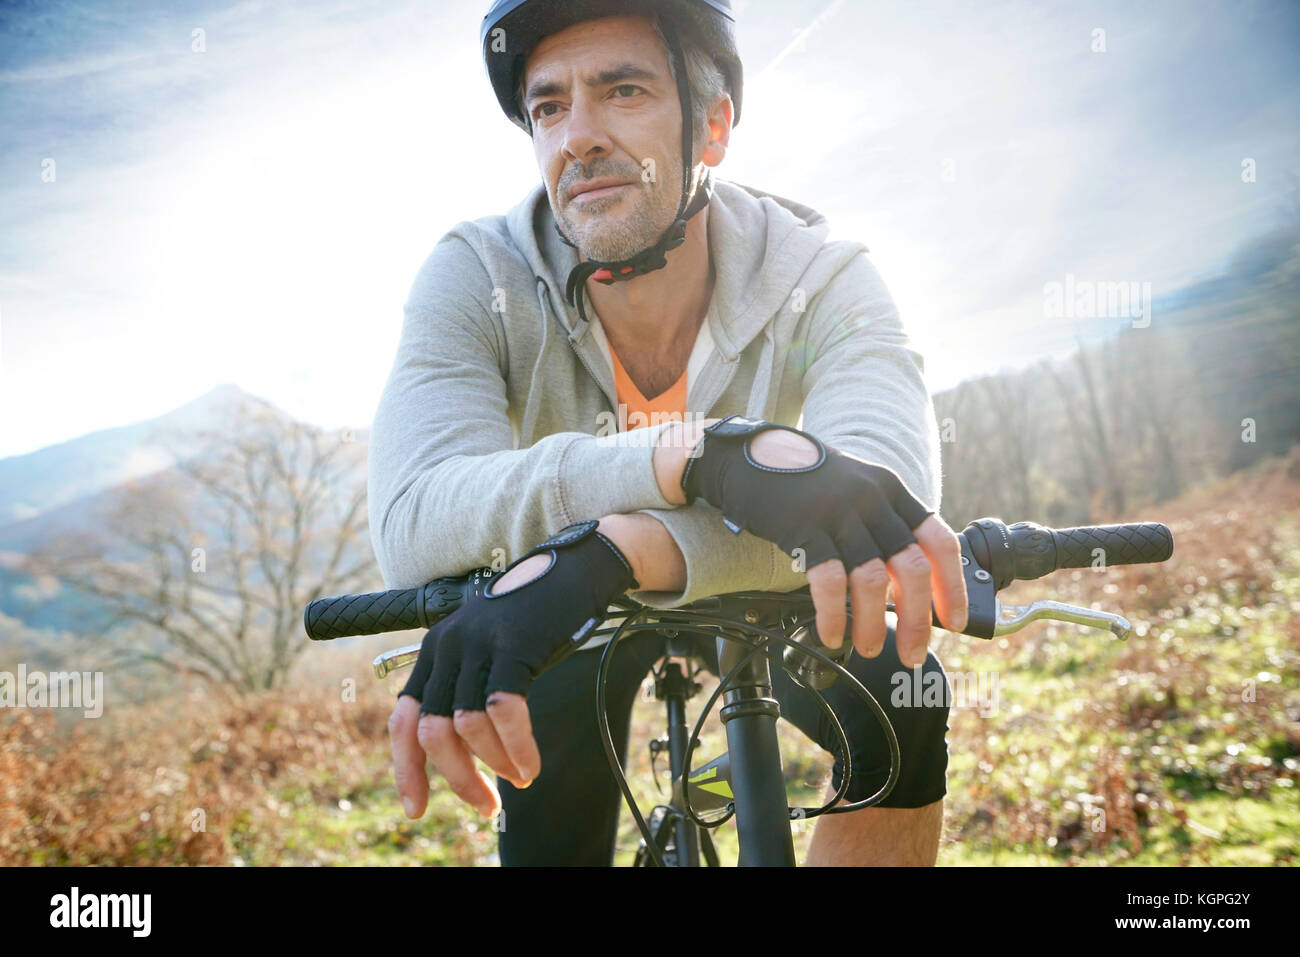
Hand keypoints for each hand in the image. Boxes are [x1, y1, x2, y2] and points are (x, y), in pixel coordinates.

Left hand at [387, 519, 636, 818]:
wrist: (575, 572)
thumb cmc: (536, 619)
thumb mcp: (488, 650)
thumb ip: (468, 689)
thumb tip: (462, 755)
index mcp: (435, 652)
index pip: (404, 719)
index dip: (406, 769)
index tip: (417, 808)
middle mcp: (448, 647)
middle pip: (433, 732)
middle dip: (458, 778)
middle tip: (486, 805)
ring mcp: (480, 644)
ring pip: (467, 726)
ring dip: (494, 765)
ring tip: (520, 778)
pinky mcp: (514, 646)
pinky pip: (504, 711)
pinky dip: (517, 747)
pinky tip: (531, 764)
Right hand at [682, 415, 966, 667]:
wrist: (748, 458)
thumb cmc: (802, 483)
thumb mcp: (854, 489)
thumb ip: (881, 524)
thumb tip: (908, 583)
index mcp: (891, 491)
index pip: (938, 541)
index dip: (952, 585)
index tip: (953, 621)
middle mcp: (870, 499)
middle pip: (911, 568)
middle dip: (918, 619)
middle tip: (912, 652)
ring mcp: (837, 512)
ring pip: (871, 580)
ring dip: (874, 623)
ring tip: (869, 648)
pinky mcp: (803, 527)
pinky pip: (828, 581)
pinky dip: (833, 615)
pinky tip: (832, 634)